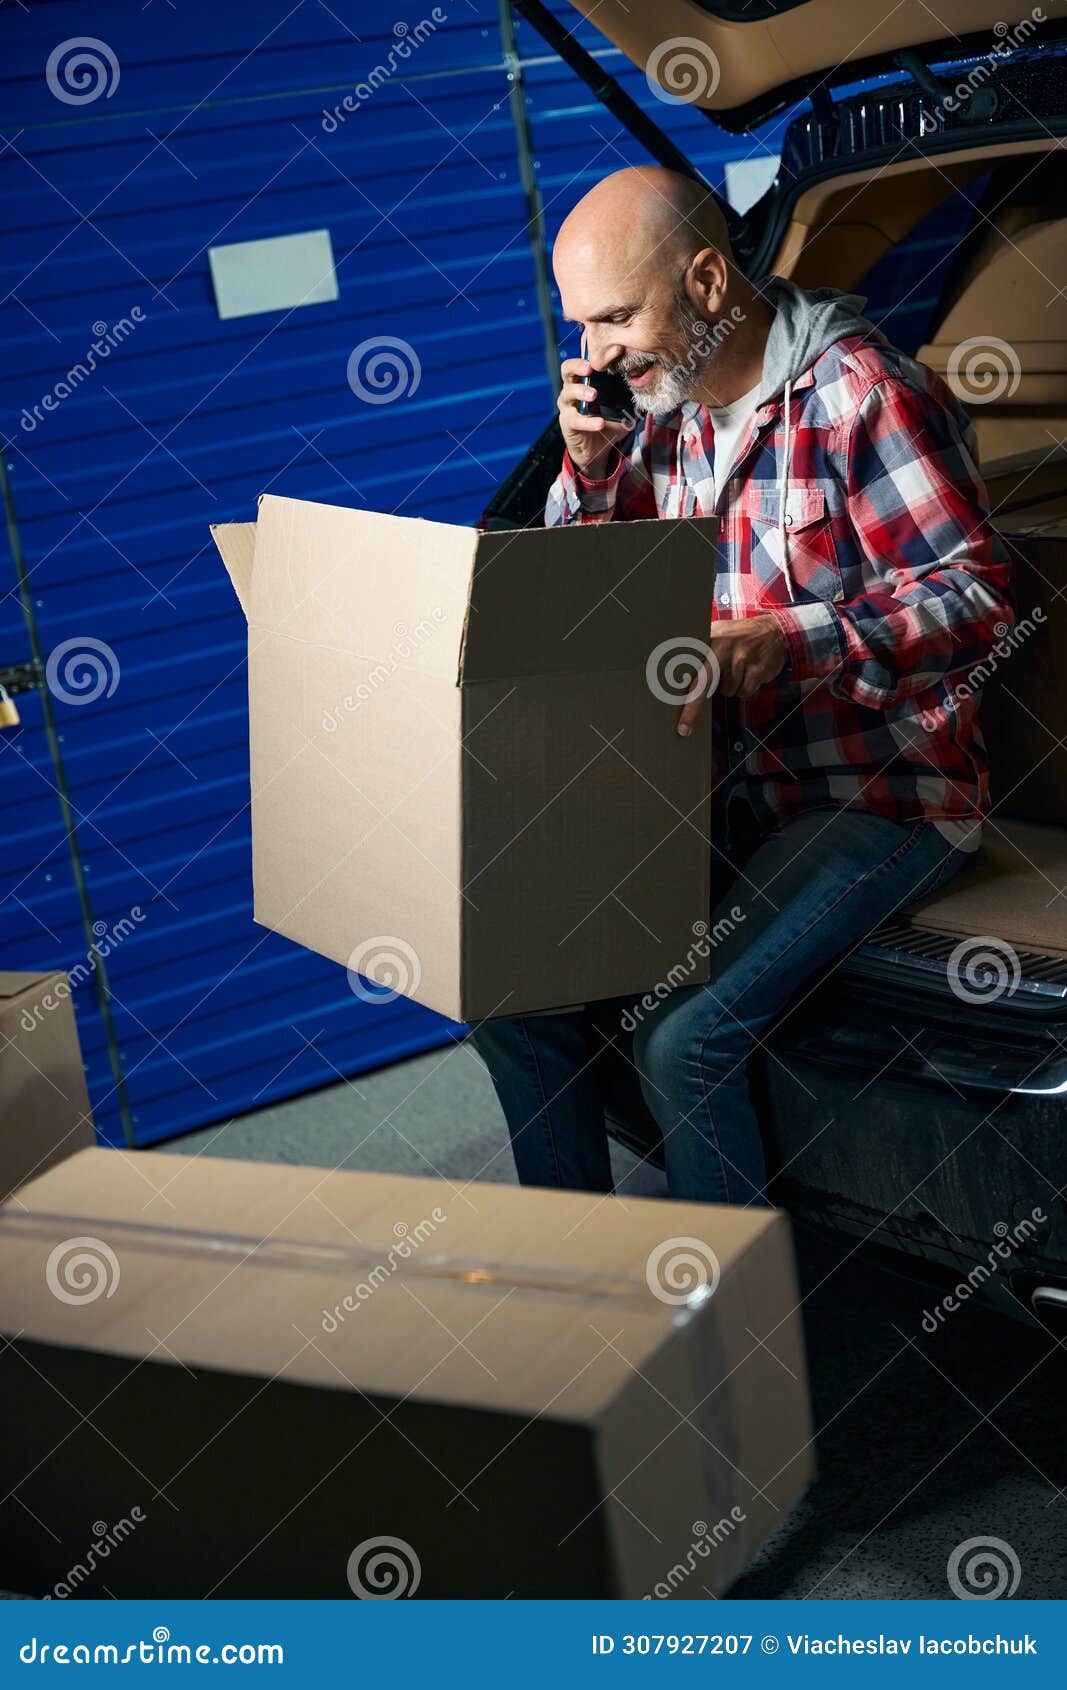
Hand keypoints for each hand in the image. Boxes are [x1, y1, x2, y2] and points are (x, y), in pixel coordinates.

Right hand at [557, 357, 634, 478]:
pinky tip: (600, 423)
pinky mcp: (567, 423)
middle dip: (578, 365)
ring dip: (581, 391)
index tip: (616, 350)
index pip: (586, 360)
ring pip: (567, 392)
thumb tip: (652, 384)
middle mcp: (572, 389)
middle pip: (566, 369)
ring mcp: (568, 406)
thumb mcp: (622, 407)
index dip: (597, 352)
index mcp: (585, 380)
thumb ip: (631, 395)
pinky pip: (575, 419)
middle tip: (591, 367)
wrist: (596, 449)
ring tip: (594, 395)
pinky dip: (589, 422)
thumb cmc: (607, 422)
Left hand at [677, 613, 787, 735]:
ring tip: (736, 670)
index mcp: (710, 637)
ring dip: (731, 686)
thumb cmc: (739, 637)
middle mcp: (724, 647)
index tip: (673, 711)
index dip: (678, 687)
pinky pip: (744, 692)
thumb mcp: (717, 632)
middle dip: (692, 711)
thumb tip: (678, 675)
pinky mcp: (757, 669)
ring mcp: (742, 659)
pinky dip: (745, 687)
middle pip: (703, 685)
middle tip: (684, 729)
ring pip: (727, 691)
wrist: (774, 631)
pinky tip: (749, 673)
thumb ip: (700, 648)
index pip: (689, 665)